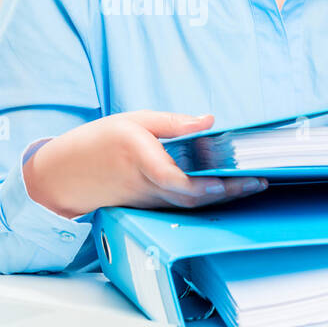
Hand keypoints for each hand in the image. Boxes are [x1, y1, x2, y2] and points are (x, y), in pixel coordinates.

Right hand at [22, 110, 268, 218]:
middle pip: (192, 197)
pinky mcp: (152, 206)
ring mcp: (150, 201)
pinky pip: (185, 205)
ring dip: (225, 197)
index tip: (225, 180)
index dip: (200, 184)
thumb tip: (210, 122)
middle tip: (260, 181)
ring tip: (254, 184)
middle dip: (229, 192)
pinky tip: (231, 189)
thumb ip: (173, 123)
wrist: (66, 176)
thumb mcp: (134, 120)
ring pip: (192, 204)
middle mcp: (148, 186)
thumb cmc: (100, 142)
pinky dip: (210, 199)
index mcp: (140, 160)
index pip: (174, 179)